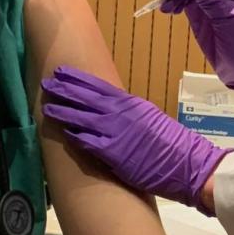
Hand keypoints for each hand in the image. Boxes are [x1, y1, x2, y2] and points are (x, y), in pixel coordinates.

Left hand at [42, 66, 229, 211]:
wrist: (186, 163)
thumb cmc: (170, 142)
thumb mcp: (148, 116)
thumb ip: (128, 111)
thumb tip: (110, 108)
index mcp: (129, 103)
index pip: (97, 86)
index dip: (77, 78)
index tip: (61, 72)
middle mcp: (120, 114)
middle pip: (85, 98)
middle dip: (64, 90)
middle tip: (46, 82)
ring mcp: (115, 133)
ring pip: (82, 118)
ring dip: (63, 111)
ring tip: (47, 106)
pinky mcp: (114, 154)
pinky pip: (88, 143)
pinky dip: (75, 136)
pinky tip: (63, 131)